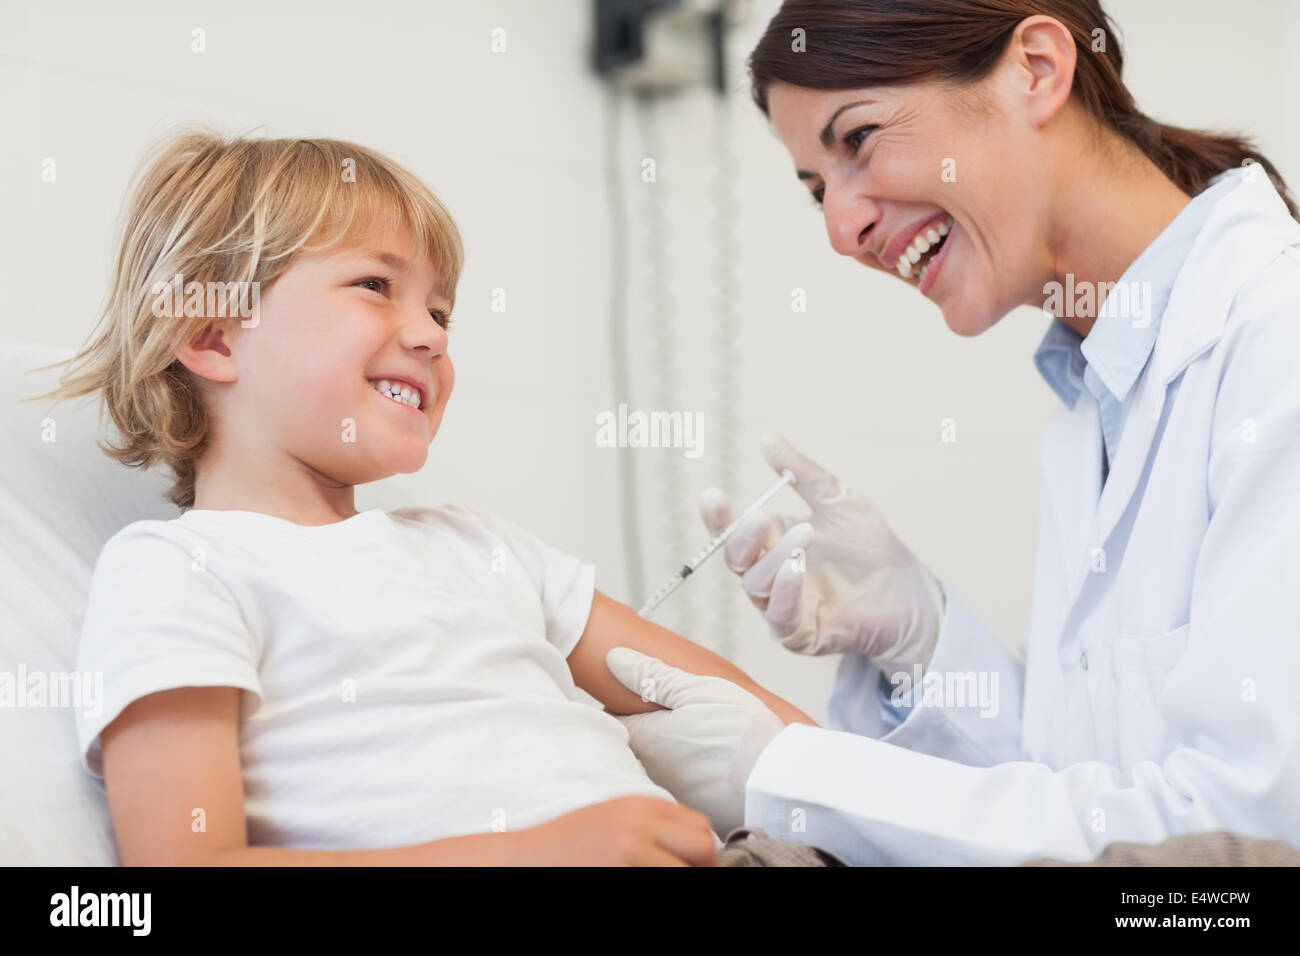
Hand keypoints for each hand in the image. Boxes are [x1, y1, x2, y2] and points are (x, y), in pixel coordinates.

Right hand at [512, 796, 716, 865]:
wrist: (528, 859)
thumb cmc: (568, 844)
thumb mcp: (614, 819)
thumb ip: (652, 826)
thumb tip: (695, 848)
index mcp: (641, 806)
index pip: (700, 827)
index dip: (703, 853)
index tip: (695, 867)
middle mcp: (640, 824)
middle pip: (702, 848)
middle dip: (700, 869)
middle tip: (683, 876)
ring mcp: (630, 850)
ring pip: (684, 871)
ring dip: (679, 878)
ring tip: (656, 879)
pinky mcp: (621, 872)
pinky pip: (658, 882)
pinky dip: (657, 885)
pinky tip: (636, 881)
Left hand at [605, 647, 786, 837]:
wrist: (779, 783)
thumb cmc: (742, 732)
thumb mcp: (696, 689)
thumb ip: (651, 675)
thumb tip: (614, 659)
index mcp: (645, 738)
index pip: (613, 715)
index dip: (626, 698)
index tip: (645, 692)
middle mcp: (648, 771)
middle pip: (633, 742)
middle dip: (645, 725)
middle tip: (676, 713)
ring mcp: (668, 793)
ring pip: (654, 764)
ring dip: (667, 751)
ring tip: (699, 738)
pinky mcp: (690, 809)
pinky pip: (677, 786)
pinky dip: (687, 773)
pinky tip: (711, 764)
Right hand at [699, 434, 944, 668]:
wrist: (908, 592)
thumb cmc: (871, 548)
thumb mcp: (838, 501)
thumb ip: (803, 473)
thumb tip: (768, 439)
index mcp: (771, 541)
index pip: (732, 530)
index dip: (719, 516)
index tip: (713, 496)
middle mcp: (769, 574)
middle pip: (735, 559)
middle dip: (740, 537)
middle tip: (759, 517)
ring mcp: (782, 605)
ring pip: (755, 585)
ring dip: (774, 559)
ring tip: (804, 535)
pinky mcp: (800, 634)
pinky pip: (779, 617)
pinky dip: (784, 592)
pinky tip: (797, 569)